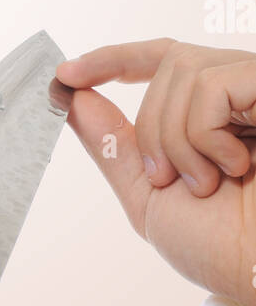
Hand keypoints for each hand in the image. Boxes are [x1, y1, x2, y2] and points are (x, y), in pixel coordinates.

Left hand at [55, 38, 255, 305]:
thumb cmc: (223, 247)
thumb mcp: (150, 196)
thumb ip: (115, 145)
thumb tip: (75, 98)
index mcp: (218, 112)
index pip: (164, 58)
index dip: (114, 58)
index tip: (66, 75)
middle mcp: (245, 93)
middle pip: (170, 65)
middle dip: (152, 128)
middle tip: (169, 180)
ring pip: (187, 72)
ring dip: (177, 139)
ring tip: (209, 182)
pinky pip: (212, 85)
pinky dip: (203, 134)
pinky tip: (235, 168)